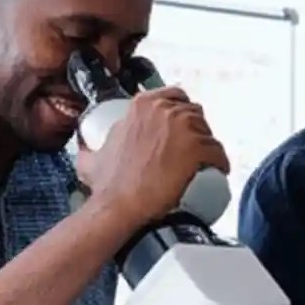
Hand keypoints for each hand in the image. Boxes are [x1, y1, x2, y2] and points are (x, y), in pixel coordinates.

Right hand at [75, 86, 229, 227]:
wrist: (121, 207)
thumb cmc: (108, 186)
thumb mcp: (90, 157)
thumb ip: (88, 147)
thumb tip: (85, 144)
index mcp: (142, 105)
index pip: (174, 97)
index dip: (180, 114)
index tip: (181, 131)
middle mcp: (165, 110)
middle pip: (194, 115)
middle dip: (195, 132)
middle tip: (191, 154)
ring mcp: (184, 128)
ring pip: (208, 134)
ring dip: (208, 149)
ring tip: (203, 167)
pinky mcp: (199, 148)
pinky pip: (219, 154)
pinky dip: (220, 164)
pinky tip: (216, 173)